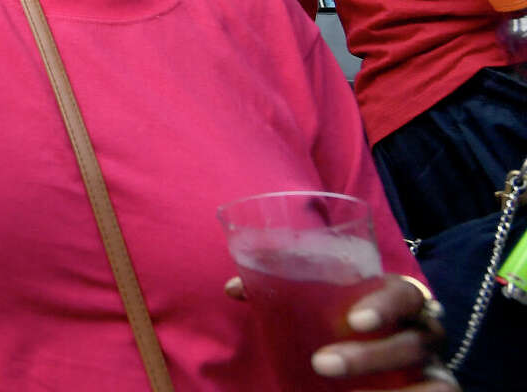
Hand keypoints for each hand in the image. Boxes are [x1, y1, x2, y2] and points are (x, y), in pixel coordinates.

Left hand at [225, 273, 455, 388]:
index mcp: (399, 303)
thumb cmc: (344, 326)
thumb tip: (235, 289)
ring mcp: (436, 372)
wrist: (373, 369)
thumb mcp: (322, 309)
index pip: (406, 294)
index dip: (387, 305)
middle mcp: (424, 335)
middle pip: (416, 342)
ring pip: (436, 383)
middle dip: (371, 356)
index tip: (354, 320)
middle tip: (322, 364)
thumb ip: (283, 295)